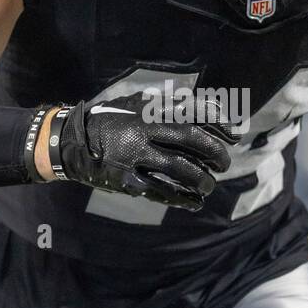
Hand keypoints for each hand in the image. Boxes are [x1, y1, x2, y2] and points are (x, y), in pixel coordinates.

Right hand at [57, 90, 239, 211]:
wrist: (72, 142)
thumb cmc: (110, 120)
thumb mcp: (136, 104)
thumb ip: (167, 104)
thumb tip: (207, 106)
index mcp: (149, 109)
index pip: (194, 111)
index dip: (219, 123)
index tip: (235, 134)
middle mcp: (145, 130)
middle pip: (192, 139)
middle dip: (215, 153)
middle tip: (224, 164)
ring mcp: (136, 156)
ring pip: (180, 168)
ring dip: (201, 179)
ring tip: (209, 186)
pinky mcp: (127, 179)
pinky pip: (161, 191)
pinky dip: (182, 199)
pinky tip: (195, 203)